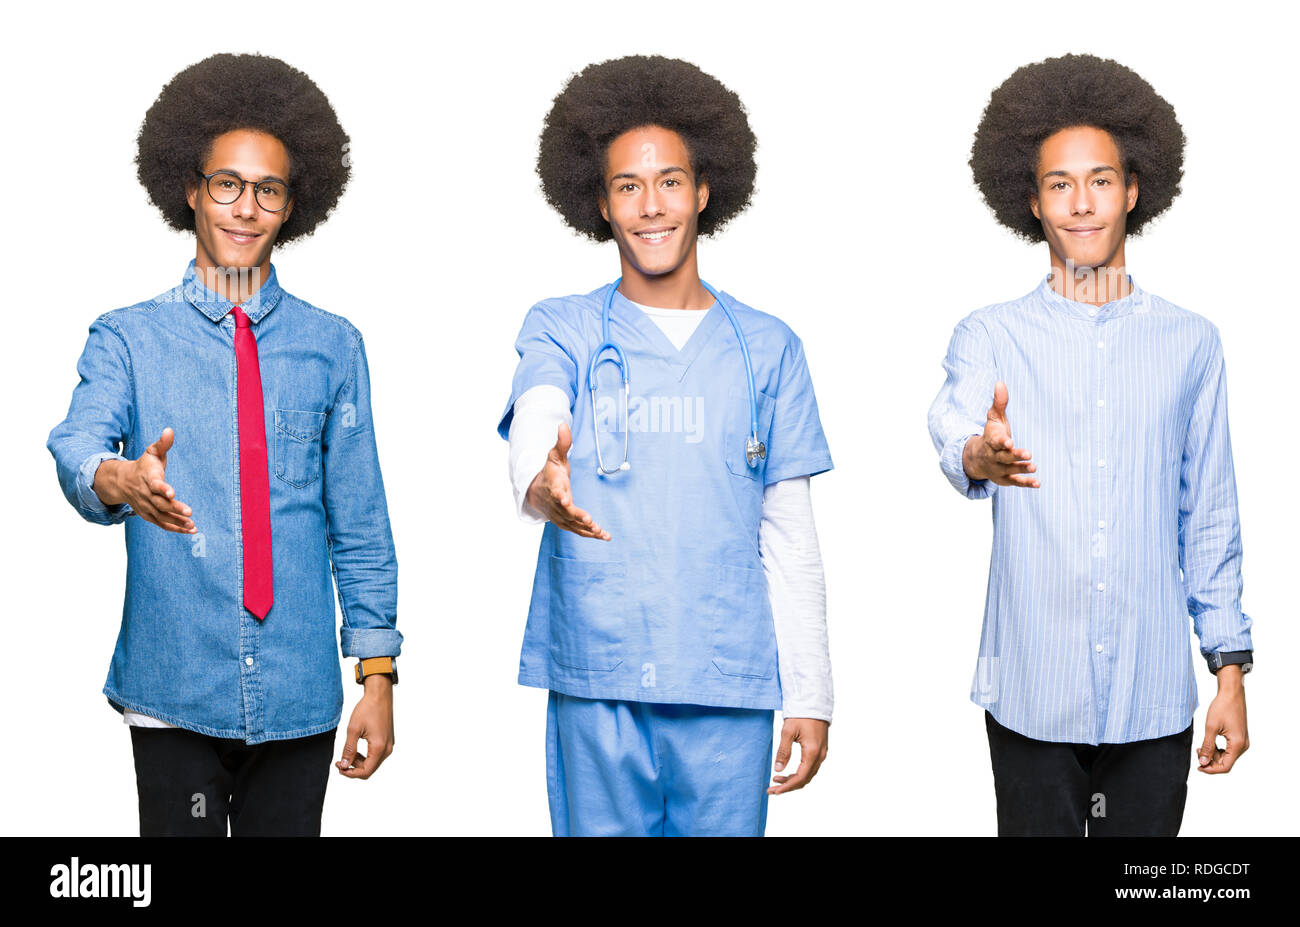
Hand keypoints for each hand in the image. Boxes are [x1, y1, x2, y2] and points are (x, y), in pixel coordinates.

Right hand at [94, 427, 195, 531]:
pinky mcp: (149, 515)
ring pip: (161, 516)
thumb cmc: (144, 465)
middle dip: (174, 508)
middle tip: (189, 512)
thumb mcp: (151, 452)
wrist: (122, 481)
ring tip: (192, 525)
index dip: (163, 488)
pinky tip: (189, 530)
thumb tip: (170, 430)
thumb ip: (162, 443)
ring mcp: (146, 506)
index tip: (171, 493)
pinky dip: (175, 528)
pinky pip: (162, 523)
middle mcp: (146, 494)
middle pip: (160, 503)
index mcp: (148, 478)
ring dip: (177, 521)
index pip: (155, 484)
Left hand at [337, 674, 394, 778]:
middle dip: (354, 768)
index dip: (350, 773)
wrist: (380, 695)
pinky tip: (357, 748)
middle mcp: (387, 749)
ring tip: (348, 752)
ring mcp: (389, 745)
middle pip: (370, 769)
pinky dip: (366, 756)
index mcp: (379, 747)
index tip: (339, 766)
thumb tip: (344, 765)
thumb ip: (349, 749)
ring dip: (359, 763)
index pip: (365, 771)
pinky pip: (377, 756)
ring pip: (373, 763)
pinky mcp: (388, 741)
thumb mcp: (353, 729)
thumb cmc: (367, 709)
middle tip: (340, 761)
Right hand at [525, 423, 610, 539]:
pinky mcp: (566, 522)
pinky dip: (590, 534)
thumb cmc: (549, 471)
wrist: (536, 491)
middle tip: (590, 521)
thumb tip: (563, 424)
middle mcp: (556, 503)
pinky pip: (578, 530)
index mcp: (553, 486)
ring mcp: (560, 515)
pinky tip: (605, 536)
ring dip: (587, 529)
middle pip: (566, 512)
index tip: (565, 499)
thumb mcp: (555, 456)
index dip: (560, 496)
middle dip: (577, 516)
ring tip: (601, 532)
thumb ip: (562, 443)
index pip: (555, 492)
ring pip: (573, 524)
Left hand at [768, 718, 827, 794]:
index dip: (786, 786)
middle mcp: (820, 756)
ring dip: (793, 781)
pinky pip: (810, 768)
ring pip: (808, 775)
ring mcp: (822, 754)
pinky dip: (798, 774)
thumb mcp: (788, 732)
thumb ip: (783, 752)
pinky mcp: (820, 751)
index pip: (800, 777)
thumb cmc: (801, 715)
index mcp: (813, 752)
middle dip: (788, 787)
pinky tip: (787, 773)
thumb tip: (778, 769)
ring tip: (776, 781)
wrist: (814, 703)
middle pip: (804, 779)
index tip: (773, 790)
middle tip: (772, 790)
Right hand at [963, 381, 1039, 487]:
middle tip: (1028, 454)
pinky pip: (1015, 482)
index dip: (1001, 442)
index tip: (1008, 441)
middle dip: (1015, 456)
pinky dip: (1026, 483)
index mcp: (990, 441)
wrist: (978, 458)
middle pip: (1004, 457)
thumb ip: (999, 403)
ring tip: (1034, 466)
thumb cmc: (991, 435)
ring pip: (1010, 470)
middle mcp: (993, 456)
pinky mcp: (1005, 478)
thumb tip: (1000, 383)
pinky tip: (1038, 483)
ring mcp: (998, 469)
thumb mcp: (994, 419)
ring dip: (1021, 469)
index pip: (995, 442)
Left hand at [1197, 667, 1247, 773]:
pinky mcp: (1239, 737)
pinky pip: (1228, 749)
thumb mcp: (1211, 727)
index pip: (1225, 766)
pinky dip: (1217, 749)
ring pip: (1227, 756)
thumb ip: (1207, 746)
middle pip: (1226, 762)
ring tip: (1200, 747)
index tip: (1198, 766)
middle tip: (1197, 751)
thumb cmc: (1222, 707)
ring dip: (1213, 755)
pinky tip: (1208, 743)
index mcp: (1238, 745)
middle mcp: (1243, 746)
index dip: (1211, 769)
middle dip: (1210, 761)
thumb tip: (1203, 762)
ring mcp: (1242, 742)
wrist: (1231, 693)